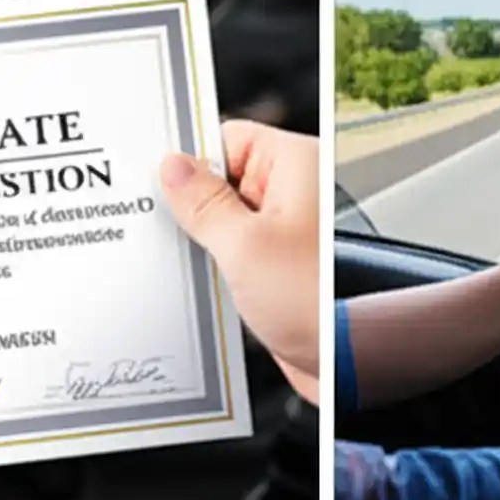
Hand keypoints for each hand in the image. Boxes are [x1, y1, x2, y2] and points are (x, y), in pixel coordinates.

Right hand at [158, 120, 318, 402]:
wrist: (341, 362)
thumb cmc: (314, 302)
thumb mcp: (241, 245)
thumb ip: (202, 202)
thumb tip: (174, 168)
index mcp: (298, 165)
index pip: (229, 137)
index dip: (191, 158)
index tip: (158, 180)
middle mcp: (297, 191)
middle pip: (224, 178)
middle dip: (193, 204)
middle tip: (169, 225)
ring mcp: (288, 229)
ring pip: (227, 217)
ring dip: (204, 238)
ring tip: (193, 259)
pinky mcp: (280, 263)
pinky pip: (237, 249)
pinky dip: (217, 262)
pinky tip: (203, 280)